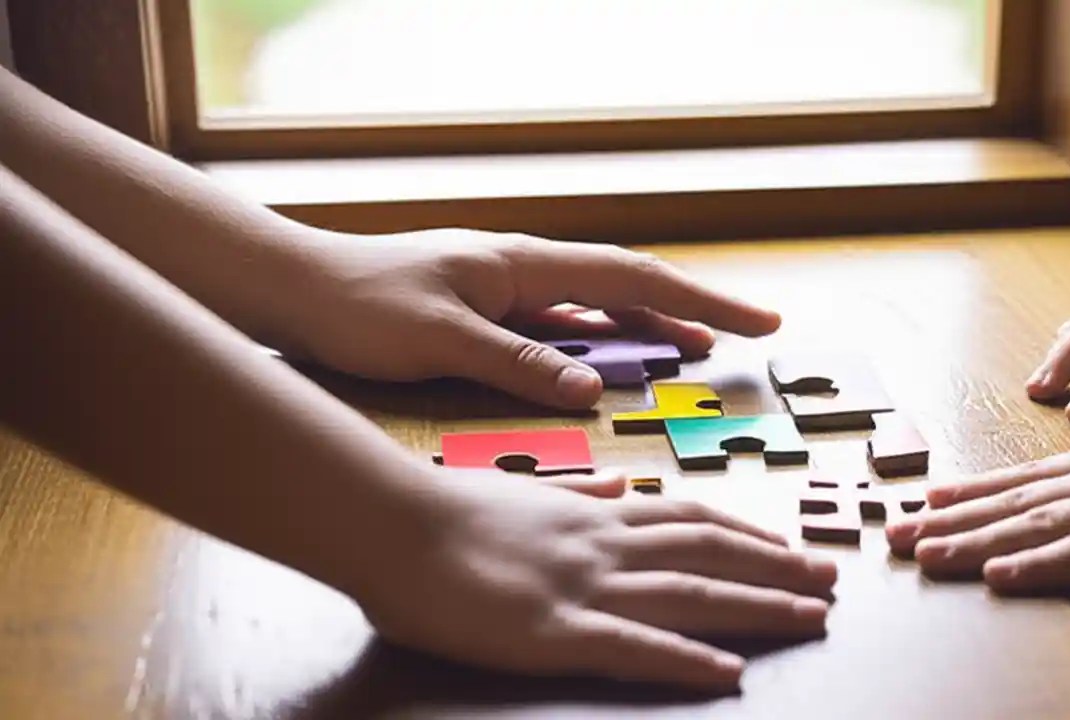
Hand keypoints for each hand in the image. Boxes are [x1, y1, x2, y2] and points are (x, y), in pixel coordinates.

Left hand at [278, 229, 780, 407]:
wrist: (295, 289)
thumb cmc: (359, 308)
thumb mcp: (441, 340)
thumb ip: (519, 364)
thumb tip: (598, 389)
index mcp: (521, 265)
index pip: (631, 278)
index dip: (699, 302)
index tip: (756, 322)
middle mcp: (520, 271)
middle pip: (623, 286)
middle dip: (686, 310)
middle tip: (742, 336)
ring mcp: (503, 291)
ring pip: (593, 308)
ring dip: (643, 327)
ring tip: (689, 351)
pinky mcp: (483, 313)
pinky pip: (557, 328)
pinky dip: (593, 345)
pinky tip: (605, 364)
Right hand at [354, 466, 836, 690]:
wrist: (393, 523)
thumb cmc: (447, 508)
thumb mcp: (526, 487)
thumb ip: (577, 489)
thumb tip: (617, 486)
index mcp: (596, 511)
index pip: (689, 518)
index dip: (746, 534)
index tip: (786, 545)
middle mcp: (606, 542)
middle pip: (709, 553)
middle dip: (776, 567)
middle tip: (829, 579)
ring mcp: (586, 585)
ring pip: (692, 594)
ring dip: (760, 606)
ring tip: (813, 616)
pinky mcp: (557, 631)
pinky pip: (636, 647)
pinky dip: (688, 659)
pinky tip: (730, 673)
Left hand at [885, 416, 1069, 592]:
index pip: (1024, 478)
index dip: (971, 491)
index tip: (927, 499)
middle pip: (1010, 502)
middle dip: (948, 520)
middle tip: (894, 535)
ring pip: (1030, 527)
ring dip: (970, 543)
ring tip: (922, 554)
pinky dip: (1037, 566)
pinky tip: (997, 577)